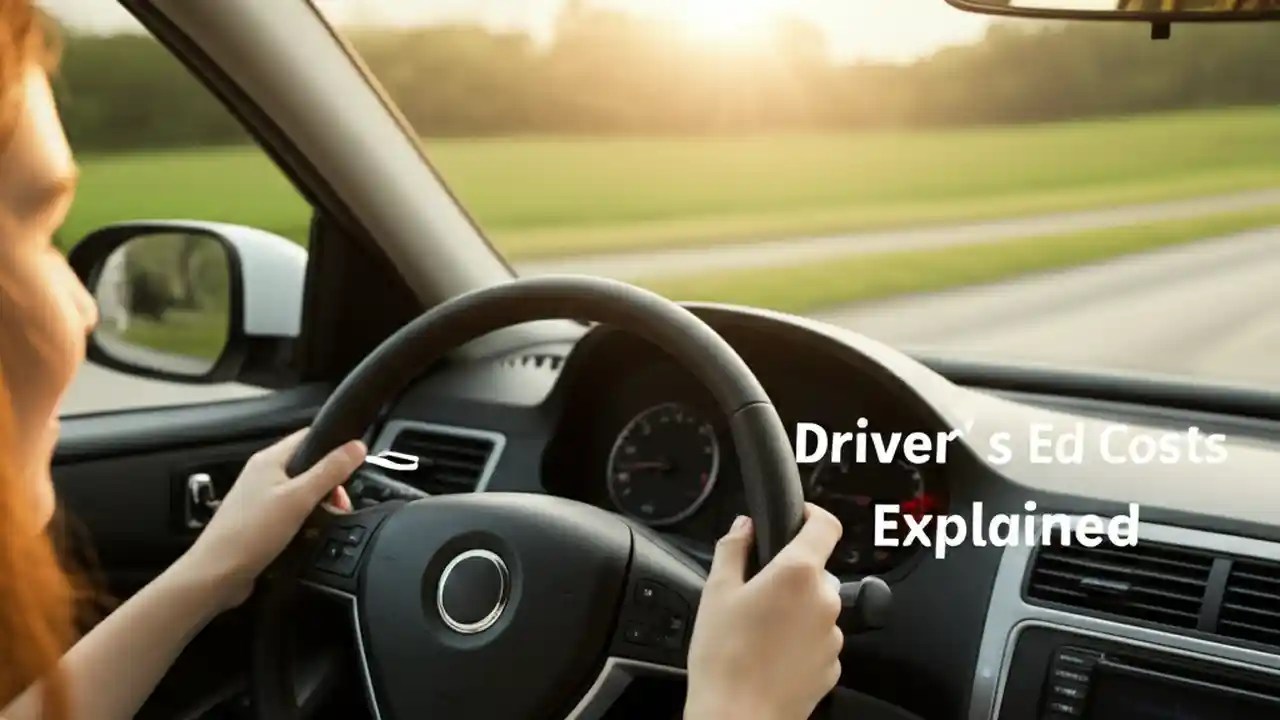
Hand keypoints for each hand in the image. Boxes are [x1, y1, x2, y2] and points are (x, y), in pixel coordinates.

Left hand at [181, 428, 364, 609]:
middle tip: (341, 503)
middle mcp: (263, 475)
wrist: (216, 576)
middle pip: (309, 467)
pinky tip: (312, 535)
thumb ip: (330, 471)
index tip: (356, 464)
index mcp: (269, 459)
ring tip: (329, 521)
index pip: (309, 437)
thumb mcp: (299, 498)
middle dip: (331, 483)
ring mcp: (261, 499)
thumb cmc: (251, 533)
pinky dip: (307, 521)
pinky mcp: (262, 522)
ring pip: (303, 492)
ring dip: (320, 505)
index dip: (335, 446)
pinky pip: (293, 513)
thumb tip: (358, 446)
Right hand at [685, 504, 843, 719]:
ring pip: (816, 607)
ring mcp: (832, 636)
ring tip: (759, 631)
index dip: (812, 515)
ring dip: (795, 610)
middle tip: (755, 592)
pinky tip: (770, 654)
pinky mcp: (832, 665)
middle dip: (790, 574)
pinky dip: (800, 640)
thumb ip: (733, 549)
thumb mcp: (716, 592)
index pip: (827, 526)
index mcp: (798, 574)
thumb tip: (744, 527)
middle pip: (815, 571)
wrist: (738, 718)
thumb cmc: (724, 658)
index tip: (798, 517)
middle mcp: (825, 601)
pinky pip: (818, 639)